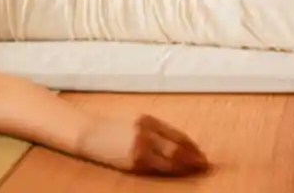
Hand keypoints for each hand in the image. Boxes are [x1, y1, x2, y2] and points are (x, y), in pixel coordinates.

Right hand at [81, 113, 208, 176]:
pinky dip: (169, 171)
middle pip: (177, 148)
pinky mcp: (132, 163)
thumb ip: (158, 130)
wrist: (89, 134)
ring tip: (194, 170)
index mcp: (149, 120)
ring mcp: (139, 149)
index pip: (178, 135)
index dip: (192, 146)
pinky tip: (176, 173)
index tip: (202, 153)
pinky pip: (156, 169)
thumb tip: (181, 144)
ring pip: (169, 160)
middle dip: (193, 157)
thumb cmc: (115, 127)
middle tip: (204, 164)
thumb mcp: (138, 121)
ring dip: (184, 166)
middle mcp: (146, 133)